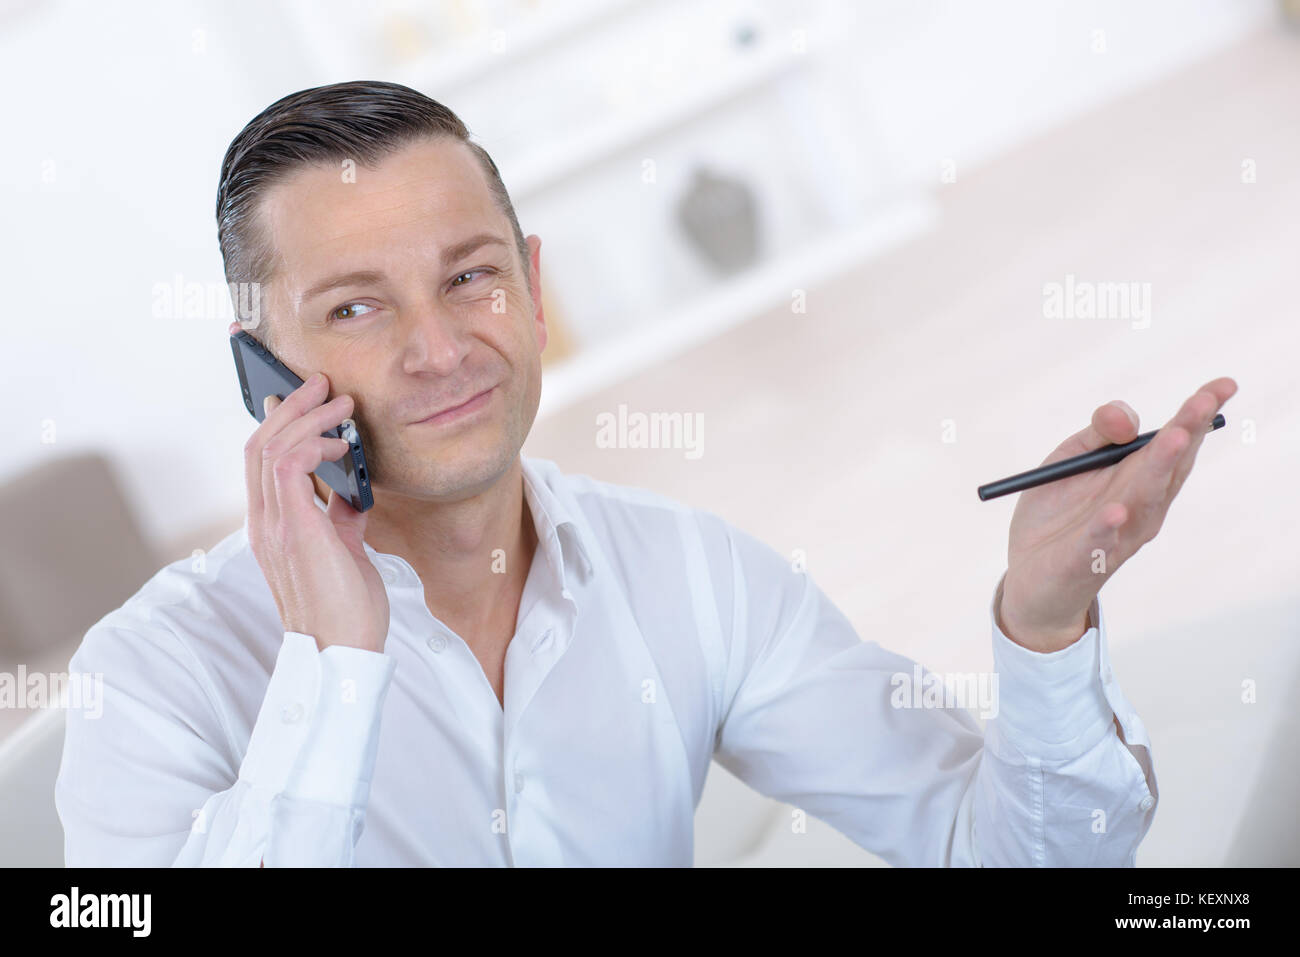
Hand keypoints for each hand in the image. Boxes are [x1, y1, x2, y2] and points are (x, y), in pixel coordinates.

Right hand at [242, 361, 389, 653]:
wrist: (343, 651)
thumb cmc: (346, 609)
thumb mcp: (344, 551)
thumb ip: (341, 518)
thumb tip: (352, 490)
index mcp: (272, 526)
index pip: (261, 461)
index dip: (278, 423)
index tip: (303, 398)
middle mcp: (264, 522)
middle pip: (258, 444)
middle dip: (291, 406)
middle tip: (322, 384)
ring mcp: (274, 526)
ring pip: (269, 447)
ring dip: (306, 416)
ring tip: (339, 401)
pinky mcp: (293, 529)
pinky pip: (289, 465)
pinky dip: (313, 442)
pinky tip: (341, 442)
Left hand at [999, 376, 1237, 651]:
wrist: (1030, 576)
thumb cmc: (1058, 514)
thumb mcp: (1071, 459)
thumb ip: (1099, 432)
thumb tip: (1125, 415)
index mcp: (1137, 477)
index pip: (1175, 442)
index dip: (1197, 413)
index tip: (1223, 384)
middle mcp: (1139, 505)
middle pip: (1166, 466)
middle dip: (1185, 431)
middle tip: (1204, 401)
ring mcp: (1117, 534)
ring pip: (1141, 498)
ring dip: (1158, 468)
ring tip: (1174, 438)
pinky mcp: (1084, 559)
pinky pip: (1097, 541)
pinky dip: (1107, 526)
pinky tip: (1115, 510)